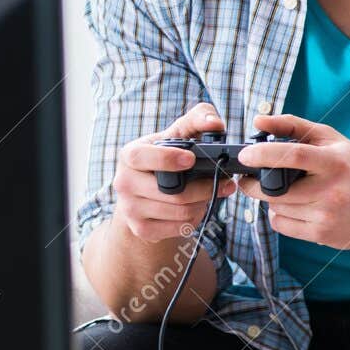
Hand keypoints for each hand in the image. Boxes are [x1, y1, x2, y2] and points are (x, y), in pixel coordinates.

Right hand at [110, 102, 238, 241]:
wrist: (143, 196)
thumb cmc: (164, 159)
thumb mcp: (176, 135)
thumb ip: (197, 119)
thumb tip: (215, 124)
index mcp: (129, 155)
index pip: (140, 156)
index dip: (166, 159)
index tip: (190, 159)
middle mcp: (124, 182)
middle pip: (172, 192)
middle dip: (204, 188)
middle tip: (226, 183)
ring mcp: (130, 209)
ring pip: (180, 212)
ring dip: (202, 204)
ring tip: (209, 194)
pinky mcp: (141, 229)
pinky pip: (178, 227)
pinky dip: (194, 219)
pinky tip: (196, 208)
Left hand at [236, 113, 349, 249]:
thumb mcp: (332, 140)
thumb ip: (294, 126)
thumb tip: (258, 120)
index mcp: (334, 162)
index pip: (292, 156)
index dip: (263, 154)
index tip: (244, 155)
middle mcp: (331, 191)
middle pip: (275, 191)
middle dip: (253, 184)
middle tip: (248, 177)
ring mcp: (327, 216)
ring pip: (276, 209)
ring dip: (270, 200)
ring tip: (284, 191)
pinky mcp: (323, 235)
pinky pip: (282, 226)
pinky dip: (279, 215)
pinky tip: (293, 207)